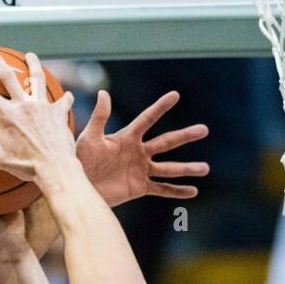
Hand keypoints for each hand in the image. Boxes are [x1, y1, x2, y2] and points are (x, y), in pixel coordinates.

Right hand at [0, 50, 76, 184]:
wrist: (55, 167)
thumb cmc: (26, 165)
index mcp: (8, 114)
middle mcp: (24, 105)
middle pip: (9, 77)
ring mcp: (43, 106)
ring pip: (37, 78)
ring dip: (33, 64)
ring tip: (30, 55)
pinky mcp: (58, 113)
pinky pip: (63, 101)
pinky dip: (65, 98)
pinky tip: (68, 95)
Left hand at [76, 89, 207, 206]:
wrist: (79, 187)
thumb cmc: (80, 161)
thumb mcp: (89, 138)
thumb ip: (99, 118)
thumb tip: (103, 92)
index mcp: (127, 137)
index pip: (147, 119)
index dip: (160, 107)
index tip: (175, 95)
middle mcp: (138, 151)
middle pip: (166, 142)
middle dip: (185, 136)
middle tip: (204, 129)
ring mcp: (141, 170)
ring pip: (169, 168)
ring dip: (187, 169)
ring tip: (205, 168)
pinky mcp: (139, 187)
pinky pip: (162, 189)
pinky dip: (177, 191)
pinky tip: (193, 191)